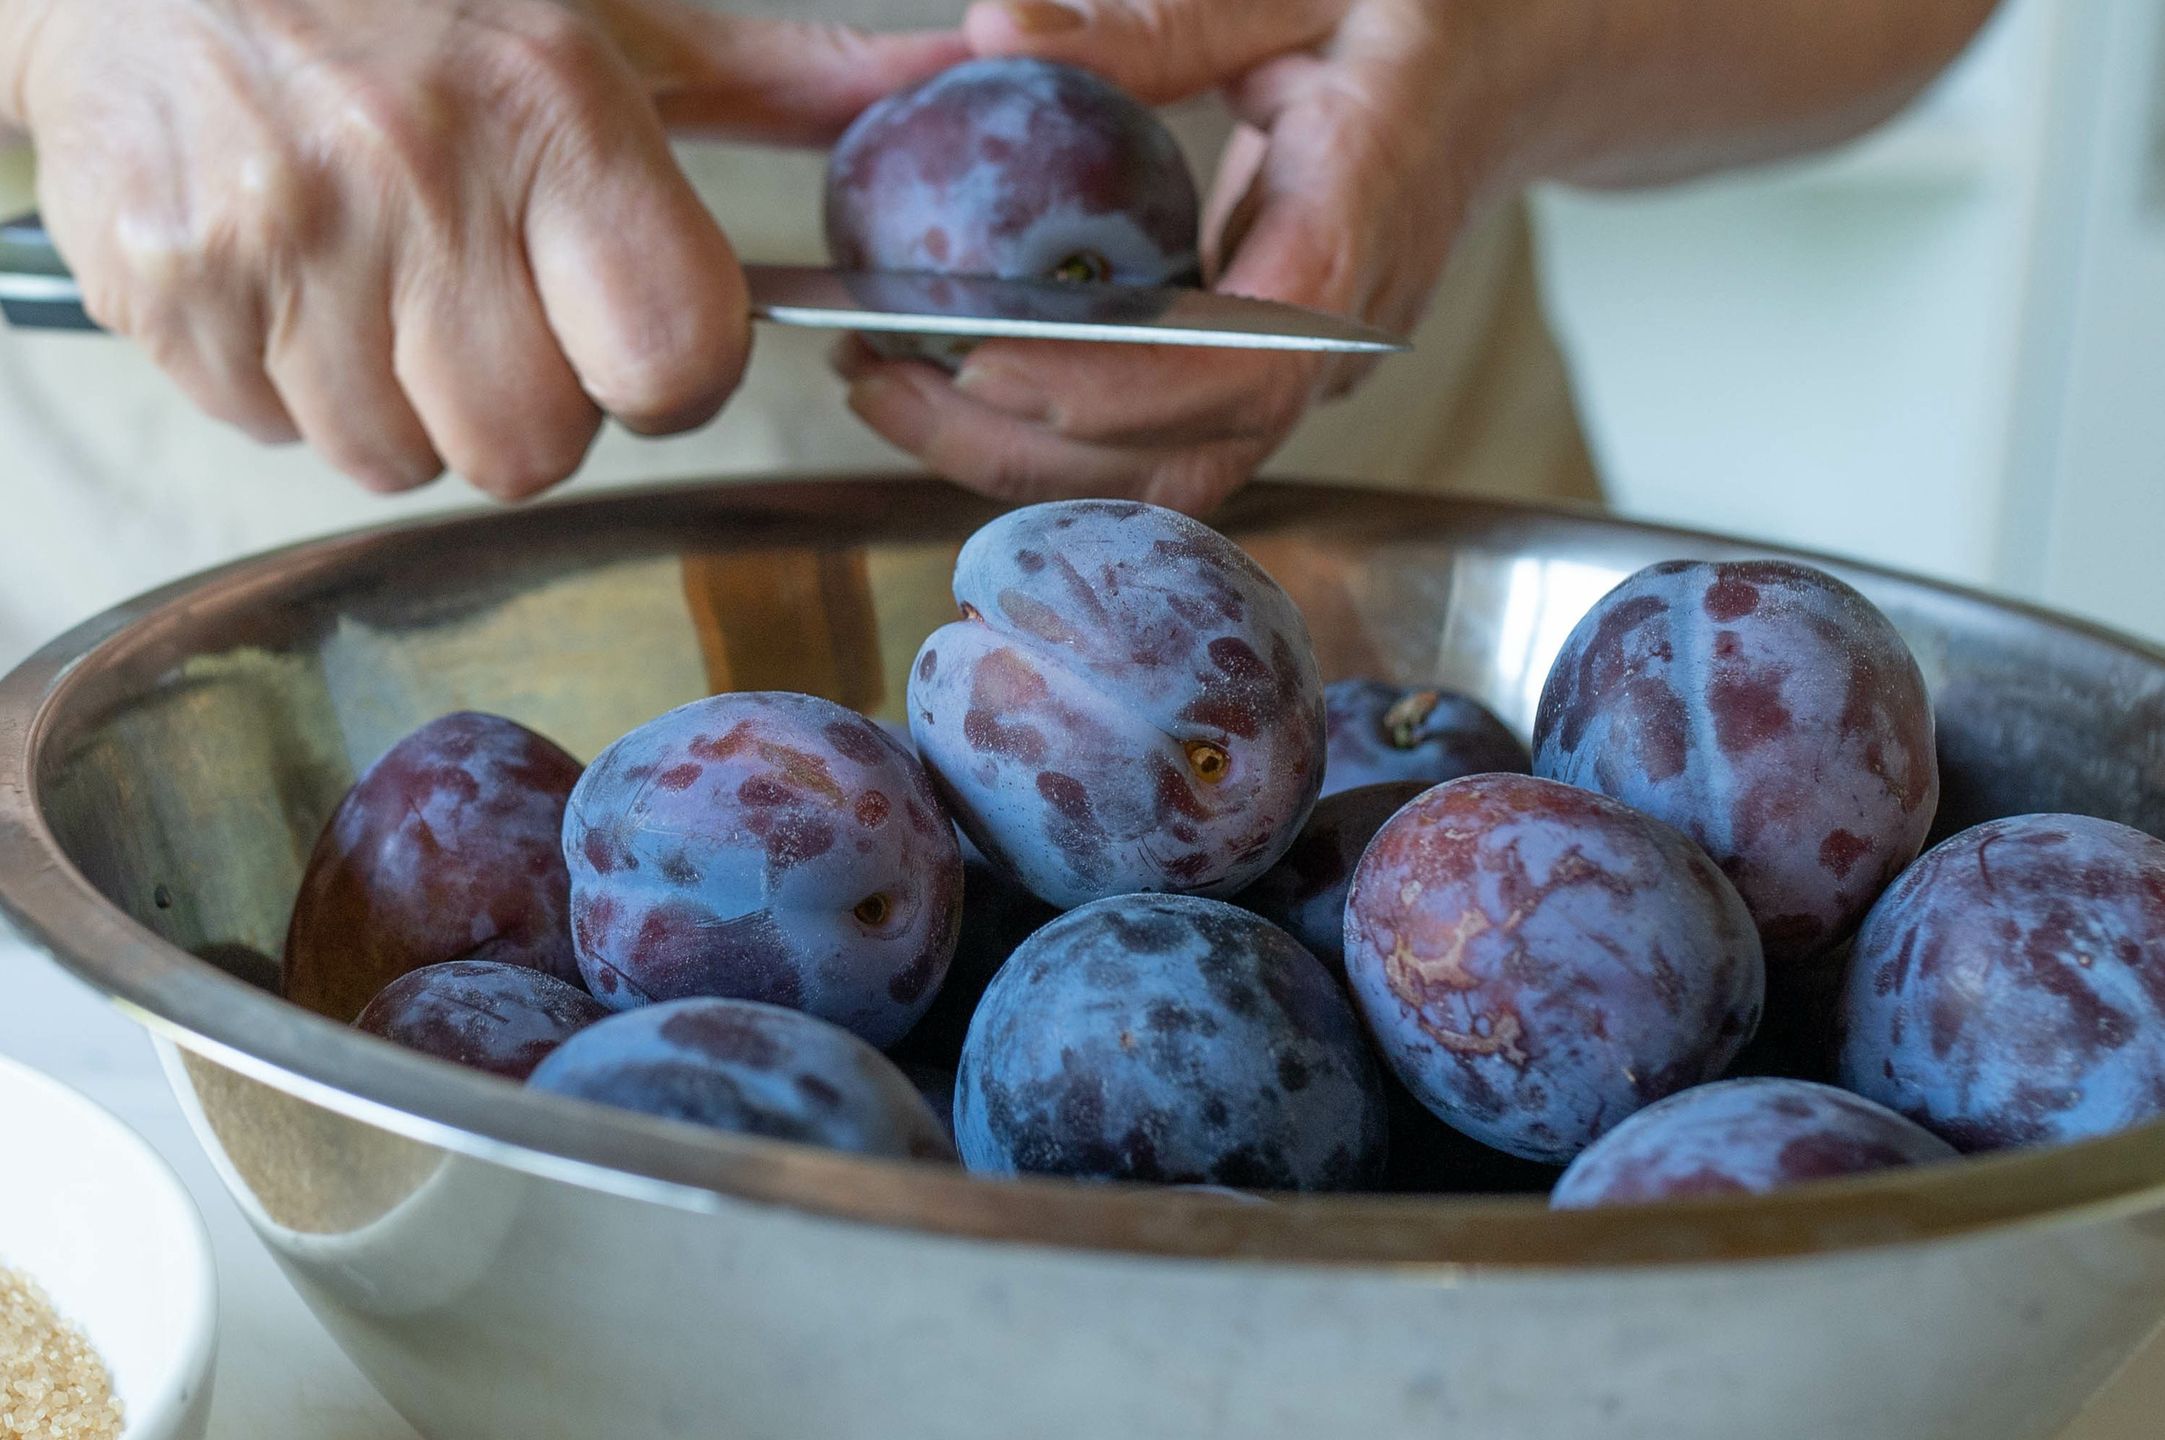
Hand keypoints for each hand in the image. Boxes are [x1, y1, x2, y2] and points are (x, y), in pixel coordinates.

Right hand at [0, 0, 963, 497]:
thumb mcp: (609, 6)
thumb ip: (778, 77)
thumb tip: (946, 81)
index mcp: (551, 109)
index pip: (675, 363)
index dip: (673, 378)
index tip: (639, 339)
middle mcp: (414, 179)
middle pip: (532, 453)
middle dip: (532, 405)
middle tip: (492, 303)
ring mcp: (275, 241)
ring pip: (402, 464)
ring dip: (409, 401)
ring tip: (380, 276)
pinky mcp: (164, 287)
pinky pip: (274, 435)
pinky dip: (290, 382)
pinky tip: (292, 275)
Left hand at [840, 0, 1511, 515]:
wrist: (1510, 71)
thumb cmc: (1416, 16)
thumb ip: (1158, 20)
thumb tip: (994, 34)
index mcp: (1357, 232)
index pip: (1246, 364)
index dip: (1115, 390)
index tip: (985, 366)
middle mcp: (1337, 337)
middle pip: (1187, 455)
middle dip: (1023, 446)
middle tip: (877, 381)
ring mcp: (1308, 372)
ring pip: (1168, 470)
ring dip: (1022, 455)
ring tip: (888, 385)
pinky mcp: (1269, 375)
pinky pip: (1164, 438)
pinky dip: (1056, 432)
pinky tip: (955, 379)